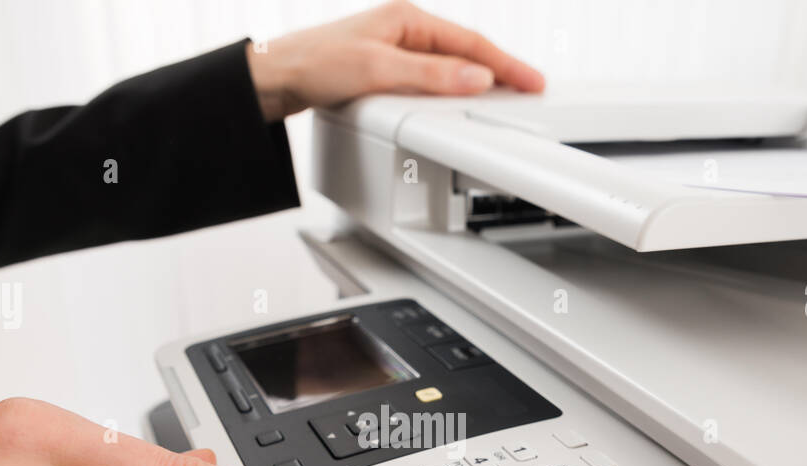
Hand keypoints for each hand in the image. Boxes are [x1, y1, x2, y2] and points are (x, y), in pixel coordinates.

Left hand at [246, 0, 544, 121]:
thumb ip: (430, 77)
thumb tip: (477, 78)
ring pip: (448, 67)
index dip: (506, 64)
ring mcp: (394, 51)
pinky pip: (430, 80)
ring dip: (477, 82)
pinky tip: (457, 104)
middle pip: (465, 52)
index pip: (470, 43)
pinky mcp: (383, 72)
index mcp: (407, 19)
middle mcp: (403, 31)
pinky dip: (451, 93)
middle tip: (531, 90)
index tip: (533, 80)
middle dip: (501, 70)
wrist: (273, 81)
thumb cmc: (314, 64)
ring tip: (504, 99)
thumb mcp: (378, 71)